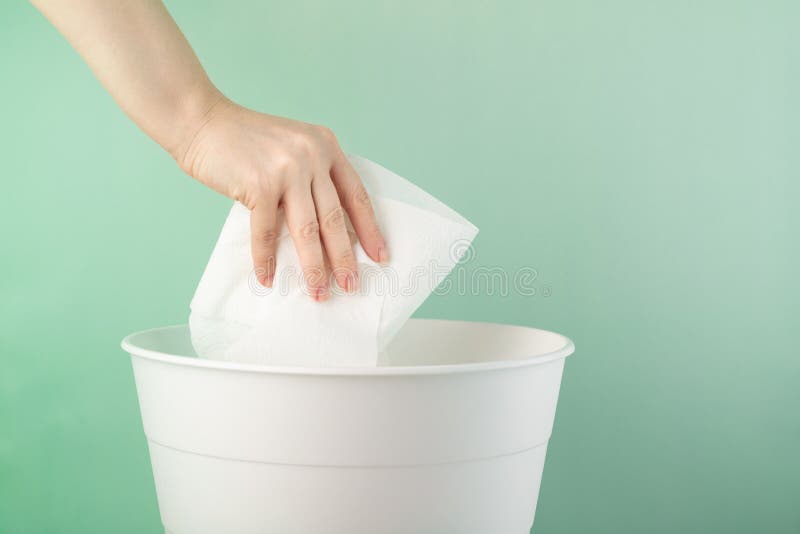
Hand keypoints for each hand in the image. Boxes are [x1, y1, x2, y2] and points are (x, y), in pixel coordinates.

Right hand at [176, 96, 387, 300]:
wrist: (202, 121)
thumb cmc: (244, 141)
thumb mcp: (292, 148)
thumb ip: (312, 177)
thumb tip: (325, 232)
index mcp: (326, 146)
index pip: (356, 195)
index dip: (369, 228)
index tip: (380, 256)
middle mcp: (313, 155)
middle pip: (335, 218)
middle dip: (344, 258)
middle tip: (352, 285)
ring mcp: (287, 169)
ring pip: (307, 230)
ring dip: (313, 267)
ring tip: (319, 292)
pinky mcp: (260, 184)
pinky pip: (267, 232)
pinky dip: (265, 258)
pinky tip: (267, 278)